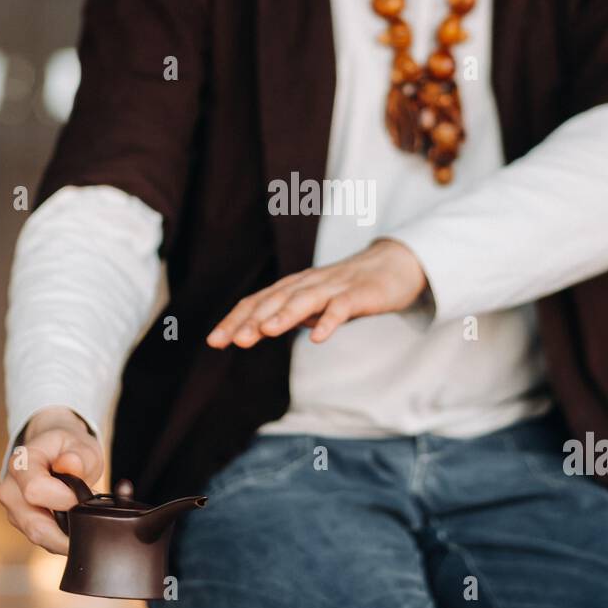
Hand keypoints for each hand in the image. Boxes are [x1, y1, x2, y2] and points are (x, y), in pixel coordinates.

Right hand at [0, 406, 103, 554]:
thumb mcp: (80, 444)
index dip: (65, 499)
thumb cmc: (68, 448)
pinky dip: (63, 538)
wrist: (54, 452)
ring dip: (66, 534)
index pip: (35, 490)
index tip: (87, 496)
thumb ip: (79, 456)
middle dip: (69, 527)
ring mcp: (13, 510)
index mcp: (21, 463)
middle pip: (35, 525)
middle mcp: (10, 489)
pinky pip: (44, 540)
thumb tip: (70, 465)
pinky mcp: (22, 524)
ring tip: (85, 518)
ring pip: (39, 537)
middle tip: (91, 517)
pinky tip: (75, 525)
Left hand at [205, 238, 428, 348]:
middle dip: (251, 320)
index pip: (258, 302)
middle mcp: (308, 284)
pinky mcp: (359, 293)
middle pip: (275, 300)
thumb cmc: (349, 287)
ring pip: (304, 300)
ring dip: (284, 315)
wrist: (393, 265)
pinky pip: (342, 307)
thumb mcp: (315, 303)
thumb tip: (260, 328)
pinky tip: (318, 338)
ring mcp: (334, 287)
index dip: (235, 320)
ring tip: (265, 332)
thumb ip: (290, 313)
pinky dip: (329, 321)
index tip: (214, 341)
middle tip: (231, 341)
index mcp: (294, 287)